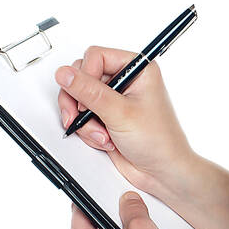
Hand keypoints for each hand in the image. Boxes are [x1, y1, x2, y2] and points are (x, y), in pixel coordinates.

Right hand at [55, 47, 193, 198]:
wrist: (162, 172)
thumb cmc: (159, 141)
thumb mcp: (121, 113)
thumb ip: (90, 92)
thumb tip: (65, 74)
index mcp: (137, 69)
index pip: (96, 56)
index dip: (86, 75)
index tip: (88, 98)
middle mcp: (124, 81)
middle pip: (82, 76)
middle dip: (81, 101)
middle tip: (85, 116)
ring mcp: (113, 100)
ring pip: (78, 98)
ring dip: (84, 120)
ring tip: (101, 133)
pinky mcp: (105, 117)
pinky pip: (81, 116)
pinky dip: (88, 130)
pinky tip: (105, 139)